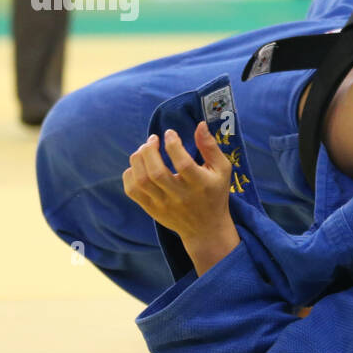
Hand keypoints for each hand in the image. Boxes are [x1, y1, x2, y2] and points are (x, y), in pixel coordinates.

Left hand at [122, 123, 237, 273]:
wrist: (205, 229)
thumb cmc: (215, 193)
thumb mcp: (221, 170)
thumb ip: (210, 147)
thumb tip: (199, 124)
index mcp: (201, 185)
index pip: (183, 164)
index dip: (173, 145)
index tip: (170, 133)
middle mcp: (180, 196)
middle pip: (156, 173)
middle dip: (150, 150)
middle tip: (153, 139)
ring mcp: (163, 204)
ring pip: (142, 181)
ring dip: (138, 159)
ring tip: (144, 149)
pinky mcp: (151, 209)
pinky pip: (132, 191)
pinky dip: (130, 174)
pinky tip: (138, 166)